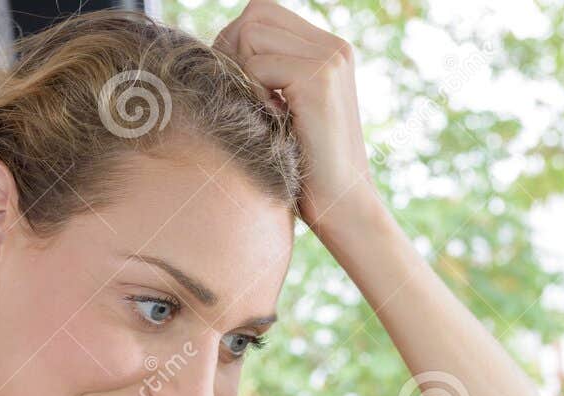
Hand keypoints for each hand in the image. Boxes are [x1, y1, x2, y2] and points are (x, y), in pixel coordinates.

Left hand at [214, 0, 382, 240]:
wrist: (343, 207)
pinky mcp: (319, 78)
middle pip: (256, 12)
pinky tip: (272, 123)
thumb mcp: (287, 110)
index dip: (239, 42)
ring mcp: (330, 58)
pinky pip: (257, 65)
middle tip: (244, 95)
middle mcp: (334, 47)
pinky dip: (252, 94)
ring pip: (252, 32)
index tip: (242, 86)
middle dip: (234, 49)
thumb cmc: (307, 169)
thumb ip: (269, 73)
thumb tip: (219, 47)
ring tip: (262, 111)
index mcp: (330, 50)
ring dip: (243, 73)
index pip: (264, 13)